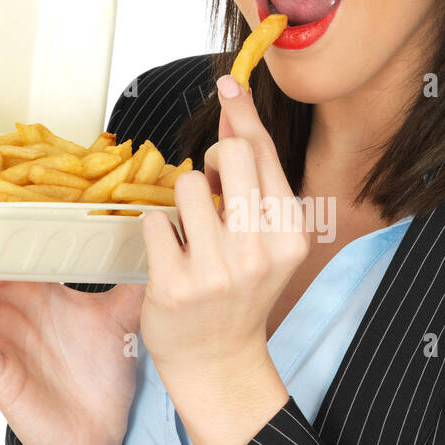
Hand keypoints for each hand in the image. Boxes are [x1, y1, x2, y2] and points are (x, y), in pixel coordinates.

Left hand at [138, 75, 306, 444]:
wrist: (219, 359)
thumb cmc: (241, 288)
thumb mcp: (265, 236)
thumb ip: (255, 178)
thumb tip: (234, 106)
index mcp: (290, 232)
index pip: (261, 154)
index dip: (241, 115)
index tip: (226, 85)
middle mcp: (260, 249)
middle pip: (226, 156)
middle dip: (210, 162)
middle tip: (209, 193)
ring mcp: (217, 270)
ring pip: (185, 185)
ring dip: (181, 201)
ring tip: (191, 232)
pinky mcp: (176, 286)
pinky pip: (154, 222)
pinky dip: (157, 233)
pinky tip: (172, 258)